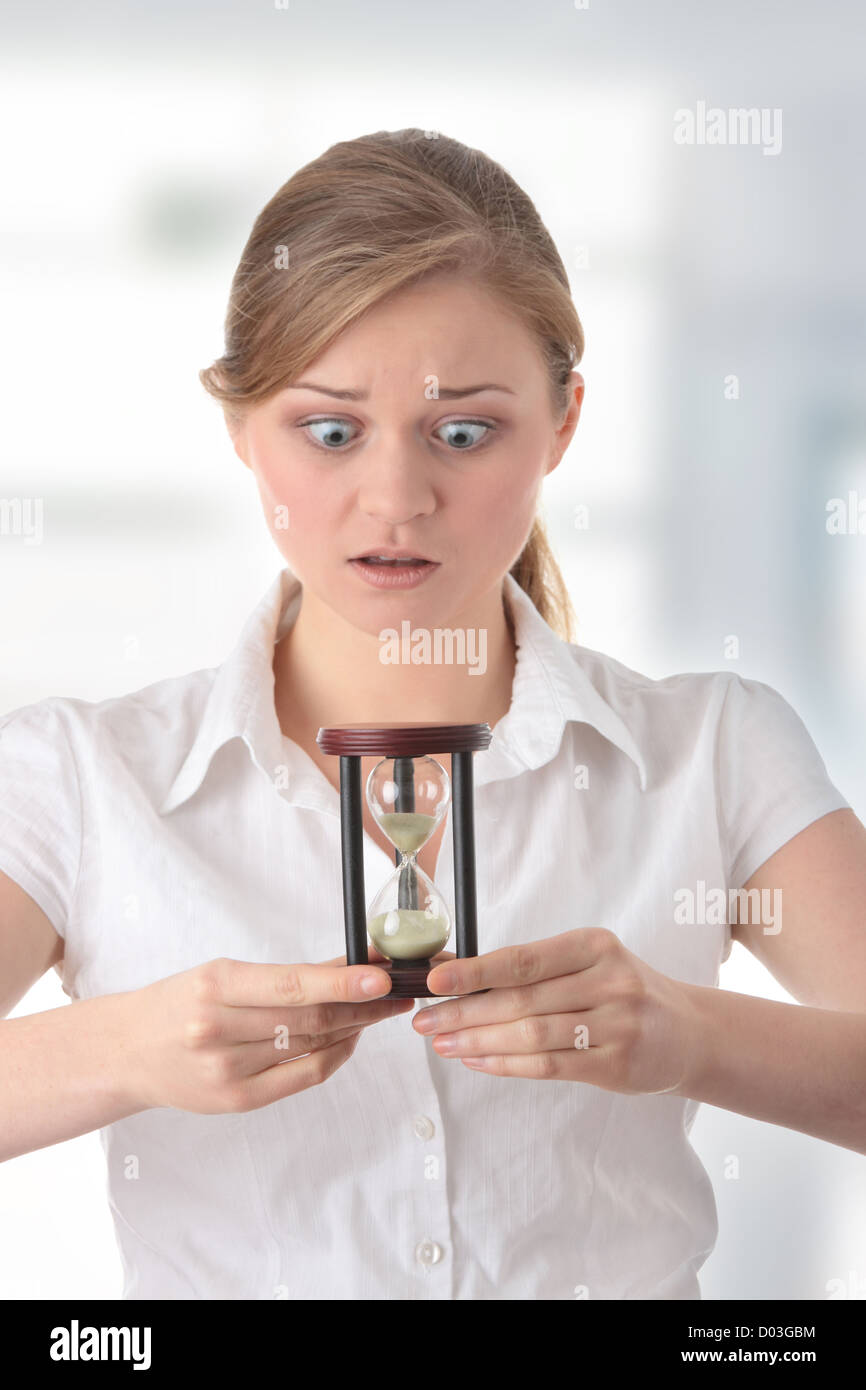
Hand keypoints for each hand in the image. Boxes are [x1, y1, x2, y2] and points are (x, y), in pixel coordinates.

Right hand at [117, 949, 418, 1114]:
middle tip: (396, 992)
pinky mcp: (236, 1100)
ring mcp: (226, 1070)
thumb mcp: (221, 975)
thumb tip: (349, 966)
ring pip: (311, 1046)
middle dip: (362, 1005)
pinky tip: (348, 1039)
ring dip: (353, 1027)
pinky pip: (302, 1077)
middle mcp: (217, 1029)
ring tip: (378, 1010)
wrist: (127, 1051)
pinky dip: (334, 1056)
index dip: (341, 983)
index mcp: (214, 986)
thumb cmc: (179, 1003)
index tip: (380, 978)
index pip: (291, 985)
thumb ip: (283, 975)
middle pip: (309, 1018)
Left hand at [412, 927, 702, 1094]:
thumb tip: (459, 974)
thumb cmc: (622, 991)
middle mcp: (609, 981)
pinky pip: (549, 1065)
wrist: (687, 1032)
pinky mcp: (617, 1064)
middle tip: (425, 1020)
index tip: (434, 980)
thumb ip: (534, 969)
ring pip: (531, 1035)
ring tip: (443, 1044)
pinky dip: (506, 1065)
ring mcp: (616, 1024)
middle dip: (465, 1011)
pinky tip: (478, 1062)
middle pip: (521, 999)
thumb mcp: (589, 963)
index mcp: (594, 946)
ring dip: (479, 1042)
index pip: (523, 960)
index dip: (474, 971)